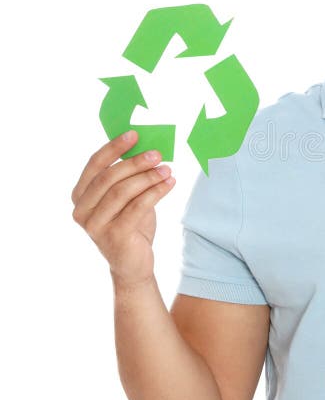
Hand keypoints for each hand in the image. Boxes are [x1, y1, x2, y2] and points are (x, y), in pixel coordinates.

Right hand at [71, 130, 175, 287]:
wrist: (133, 265)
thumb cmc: (130, 225)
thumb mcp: (127, 198)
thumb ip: (128, 177)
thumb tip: (146, 147)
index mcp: (80, 196)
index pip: (94, 165)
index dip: (113, 148)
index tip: (134, 134)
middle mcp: (81, 210)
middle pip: (109, 177)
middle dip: (135, 162)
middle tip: (157, 154)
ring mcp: (95, 225)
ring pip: (123, 192)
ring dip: (148, 177)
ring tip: (167, 169)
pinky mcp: (113, 236)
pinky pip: (137, 207)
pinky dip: (156, 192)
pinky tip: (170, 183)